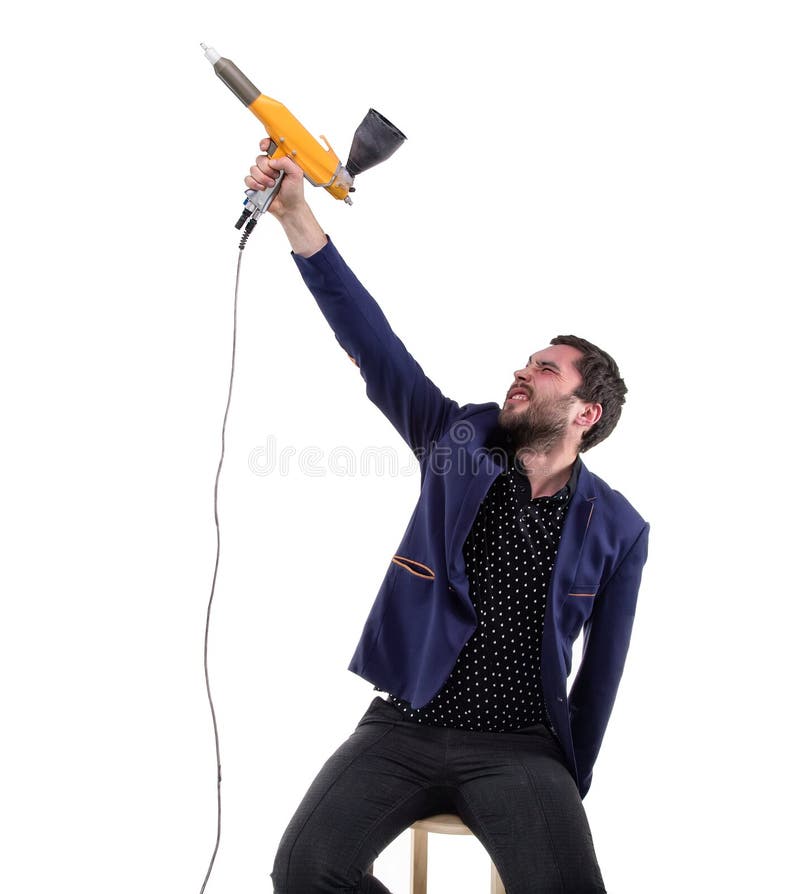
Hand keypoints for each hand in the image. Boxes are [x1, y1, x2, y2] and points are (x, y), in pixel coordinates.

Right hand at [245, 139, 326, 256]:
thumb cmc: (295, 192)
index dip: (265, 144)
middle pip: (260, 158)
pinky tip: (262, 189)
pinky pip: (248, 179)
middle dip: (267, 169)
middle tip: (276, 177)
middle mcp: (270, 166)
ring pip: (253, 169)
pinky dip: (254, 184)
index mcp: (280, 161)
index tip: (264, 148)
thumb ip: (287, 162)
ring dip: (262, 178)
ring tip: (272, 185)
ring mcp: (262, 175)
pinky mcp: (256, 185)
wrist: (289, 208)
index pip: (270, 146)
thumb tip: (273, 160)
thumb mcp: (297, 174)